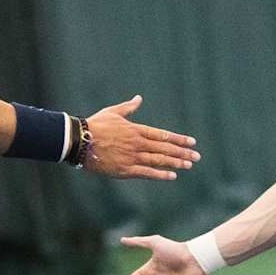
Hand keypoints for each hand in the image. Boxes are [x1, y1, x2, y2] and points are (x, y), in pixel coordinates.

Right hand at [82, 95, 200, 179]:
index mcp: (136, 130)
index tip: (192, 142)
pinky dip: (160, 174)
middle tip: (197, 156)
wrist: (78, 141)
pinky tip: (172, 176)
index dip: (179, 139)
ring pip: (159, 160)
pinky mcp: (125, 169)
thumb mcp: (113, 112)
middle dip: (182, 152)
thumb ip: (128, 108)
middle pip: (165, 148)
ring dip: (175, 163)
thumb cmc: (95, 125)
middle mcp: (138, 144)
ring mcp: (132, 157)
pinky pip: (146, 172)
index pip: (163, 135)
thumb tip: (139, 98)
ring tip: (189, 165)